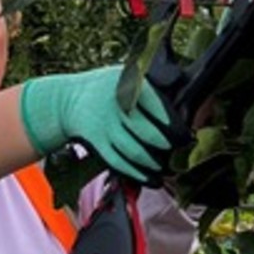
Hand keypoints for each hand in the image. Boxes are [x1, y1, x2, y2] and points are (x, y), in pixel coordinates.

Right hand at [20, 66, 175, 181]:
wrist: (68, 99)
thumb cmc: (107, 88)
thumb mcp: (125, 75)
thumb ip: (149, 86)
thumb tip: (181, 106)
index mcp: (127, 84)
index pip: (155, 106)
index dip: (172, 123)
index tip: (185, 134)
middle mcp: (115, 105)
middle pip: (146, 131)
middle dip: (167, 146)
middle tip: (180, 152)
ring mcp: (104, 125)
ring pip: (133, 150)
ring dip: (153, 163)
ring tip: (166, 167)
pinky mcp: (97, 142)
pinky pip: (118, 161)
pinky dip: (136, 173)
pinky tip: (151, 178)